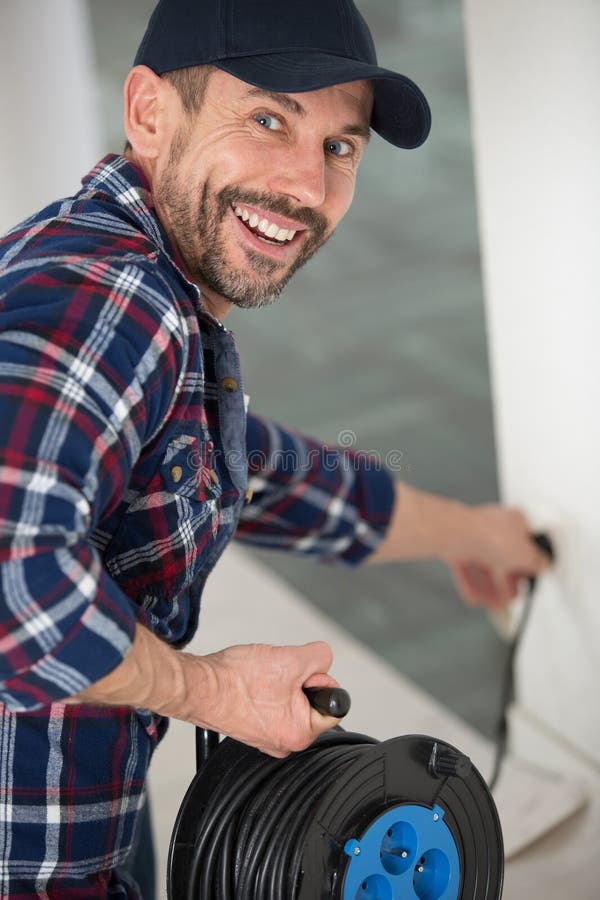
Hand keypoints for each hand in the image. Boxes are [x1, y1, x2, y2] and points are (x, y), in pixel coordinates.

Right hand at [181, 641, 341, 756]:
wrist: (198, 686)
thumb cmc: (235, 681)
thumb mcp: (291, 659)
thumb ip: (321, 657)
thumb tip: (325, 659)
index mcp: (300, 734)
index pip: (333, 705)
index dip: (318, 680)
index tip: (299, 673)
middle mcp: (284, 742)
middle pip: (311, 701)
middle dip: (298, 680)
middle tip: (276, 673)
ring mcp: (267, 736)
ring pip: (291, 699)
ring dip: (281, 681)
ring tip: (261, 677)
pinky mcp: (253, 726)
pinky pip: (273, 702)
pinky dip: (266, 688)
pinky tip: (252, 682)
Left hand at [446, 504, 550, 609]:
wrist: (458, 535)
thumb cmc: (491, 537)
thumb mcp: (526, 555)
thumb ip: (537, 562)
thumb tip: (543, 565)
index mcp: (514, 521)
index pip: (526, 544)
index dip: (528, 566)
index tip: (529, 581)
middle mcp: (493, 526)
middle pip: (504, 558)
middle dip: (507, 583)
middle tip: (510, 598)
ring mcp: (473, 536)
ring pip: (484, 565)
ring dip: (490, 588)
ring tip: (494, 605)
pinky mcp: (456, 546)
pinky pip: (466, 568)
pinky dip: (471, 584)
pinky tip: (475, 599)